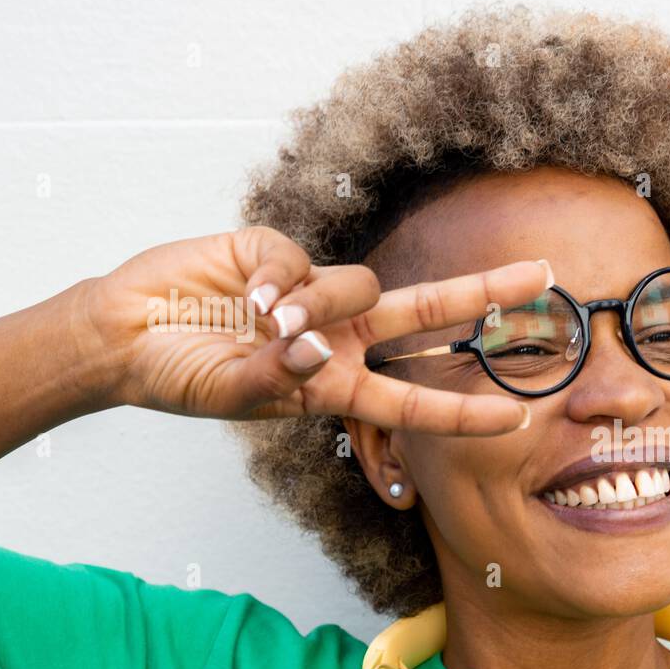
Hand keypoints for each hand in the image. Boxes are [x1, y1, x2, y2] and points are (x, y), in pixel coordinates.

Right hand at [82, 226, 545, 434]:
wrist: (125, 335)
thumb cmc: (184, 377)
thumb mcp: (237, 394)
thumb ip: (280, 376)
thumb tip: (314, 346)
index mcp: (339, 383)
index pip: (415, 397)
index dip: (465, 408)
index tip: (517, 416)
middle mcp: (340, 337)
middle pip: (430, 312)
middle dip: (485, 292)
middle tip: (544, 276)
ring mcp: (315, 294)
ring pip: (358, 285)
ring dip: (317, 307)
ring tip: (260, 322)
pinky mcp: (280, 252)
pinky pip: (302, 260)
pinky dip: (275, 280)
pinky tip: (243, 294)